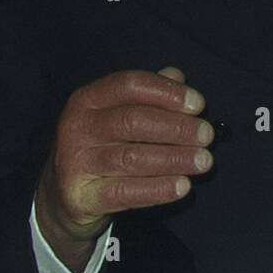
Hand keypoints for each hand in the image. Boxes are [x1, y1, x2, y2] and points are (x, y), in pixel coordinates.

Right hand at [35, 66, 212, 271]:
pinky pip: (125, 192)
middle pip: (132, 120)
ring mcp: (75, 161)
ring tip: (204, 162)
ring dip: (174, 159)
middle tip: (207, 136)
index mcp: (88, 98)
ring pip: (131, 158)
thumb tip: (177, 75)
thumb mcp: (117, 115)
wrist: (65, 196)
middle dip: (176, 127)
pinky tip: (183, 186)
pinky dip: (158, 189)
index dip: (166, 92)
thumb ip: (147, 95)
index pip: (129, 84)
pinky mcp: (80, 196)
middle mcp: (76, 126)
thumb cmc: (101, 147)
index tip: (199, 104)